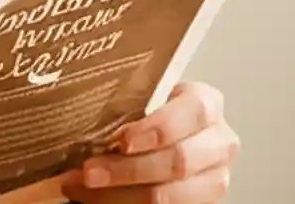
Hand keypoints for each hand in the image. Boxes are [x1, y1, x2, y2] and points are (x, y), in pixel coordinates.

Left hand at [62, 82, 238, 202]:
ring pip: (170, 195)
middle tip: (88, 171)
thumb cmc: (142, 114)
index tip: (124, 140)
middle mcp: (218, 142)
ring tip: (81, 188)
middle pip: (180, 160)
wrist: (156, 141)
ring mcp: (214, 177)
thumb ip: (122, 104)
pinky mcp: (201, 203)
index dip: (160, 127)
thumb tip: (76, 111)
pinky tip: (94, 198)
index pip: (195, 111)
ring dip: (120, 194)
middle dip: (128, 170)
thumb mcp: (138, 100)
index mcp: (205, 104)